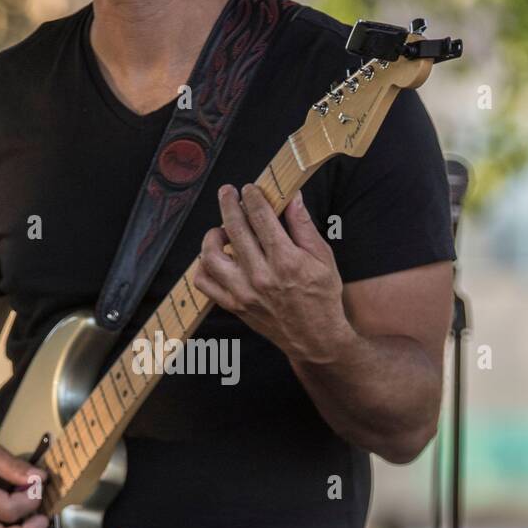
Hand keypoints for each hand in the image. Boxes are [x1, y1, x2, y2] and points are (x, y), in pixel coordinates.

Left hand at [192, 184, 353, 365]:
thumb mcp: (323, 258)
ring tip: (220, 230)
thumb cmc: (322, 297)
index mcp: (286, 260)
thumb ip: (304, 226)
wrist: (316, 338)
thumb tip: (292, 197)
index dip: (251, 197)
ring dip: (212, 237)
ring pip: (211, 256)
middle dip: (228, 204)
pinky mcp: (234, 305)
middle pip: (234, 229)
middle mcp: (261, 276)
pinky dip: (203, 266)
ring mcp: (244, 292)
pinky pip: (205, 283)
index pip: (260, 217)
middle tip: (227, 192)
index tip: (248, 188)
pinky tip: (213, 258)